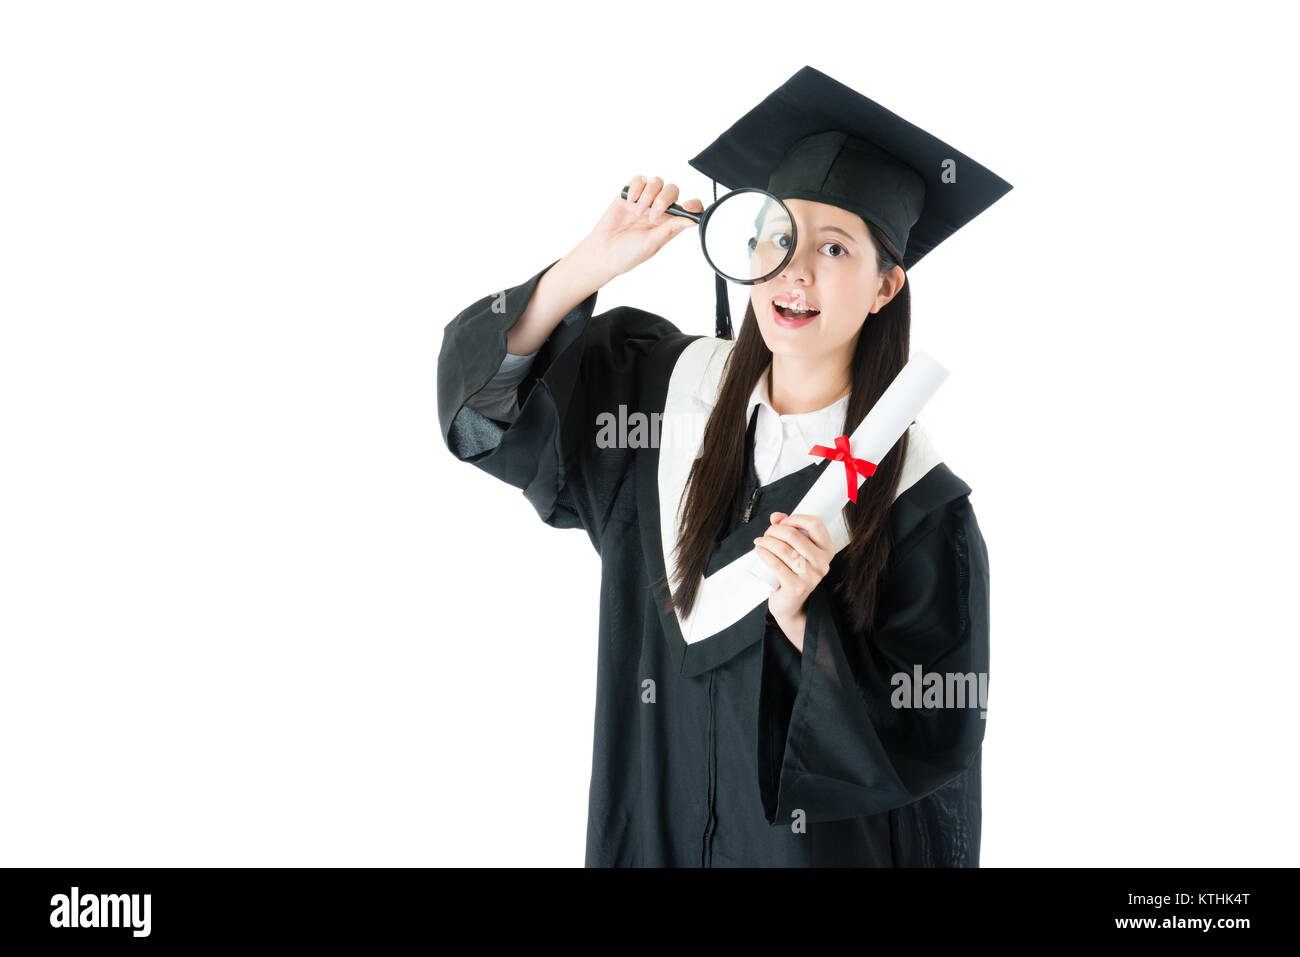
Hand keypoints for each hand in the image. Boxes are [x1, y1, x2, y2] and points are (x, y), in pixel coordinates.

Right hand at [582, 174, 702, 278]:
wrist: (603, 253)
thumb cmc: (628, 254)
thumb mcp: (652, 244)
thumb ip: (670, 229)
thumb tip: (691, 220)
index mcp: (669, 223)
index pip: (688, 209)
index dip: (693, 204)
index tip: (688, 206)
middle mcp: (659, 210)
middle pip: (672, 190)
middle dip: (664, 200)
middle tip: (652, 216)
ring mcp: (644, 201)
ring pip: (656, 182)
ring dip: (649, 195)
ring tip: (638, 211)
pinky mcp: (629, 194)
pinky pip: (639, 180)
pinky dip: (637, 187)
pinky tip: (631, 201)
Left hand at [752, 511, 832, 649]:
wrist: (791, 604)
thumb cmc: (794, 573)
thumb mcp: (797, 551)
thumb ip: (789, 529)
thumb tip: (776, 517)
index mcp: (826, 550)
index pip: (815, 524)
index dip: (796, 518)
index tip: (783, 522)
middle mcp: (822, 563)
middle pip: (794, 535)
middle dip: (775, 530)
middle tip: (767, 534)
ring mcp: (810, 577)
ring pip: (783, 548)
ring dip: (766, 541)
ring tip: (760, 542)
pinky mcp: (796, 587)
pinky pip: (776, 564)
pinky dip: (764, 554)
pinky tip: (759, 551)